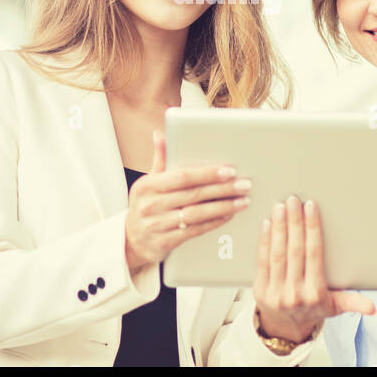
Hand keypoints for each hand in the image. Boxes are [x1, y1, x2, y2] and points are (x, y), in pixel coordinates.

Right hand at [124, 130, 250, 273]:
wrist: (131, 240)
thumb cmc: (145, 205)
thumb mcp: (148, 182)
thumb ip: (160, 159)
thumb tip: (161, 134)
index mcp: (147, 186)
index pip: (182, 177)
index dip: (207, 173)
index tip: (229, 170)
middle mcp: (151, 205)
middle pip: (194, 194)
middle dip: (223, 189)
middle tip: (244, 185)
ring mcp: (158, 225)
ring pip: (197, 214)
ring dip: (224, 206)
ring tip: (243, 201)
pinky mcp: (166, 242)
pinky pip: (195, 230)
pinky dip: (214, 222)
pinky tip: (228, 215)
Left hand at [254, 197, 374, 344]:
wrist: (285, 328)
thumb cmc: (313, 309)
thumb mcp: (335, 307)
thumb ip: (353, 302)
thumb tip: (373, 309)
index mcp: (316, 293)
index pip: (314, 254)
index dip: (312, 229)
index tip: (311, 207)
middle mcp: (295, 293)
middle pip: (295, 250)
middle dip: (294, 223)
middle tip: (293, 201)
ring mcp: (276, 291)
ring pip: (277, 253)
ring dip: (278, 228)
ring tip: (280, 207)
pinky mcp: (259, 289)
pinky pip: (262, 261)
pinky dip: (264, 241)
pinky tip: (267, 224)